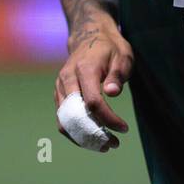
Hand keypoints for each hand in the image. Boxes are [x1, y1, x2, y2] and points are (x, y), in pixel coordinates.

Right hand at [54, 18, 132, 151]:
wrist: (89, 37)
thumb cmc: (110, 48)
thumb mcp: (122, 56)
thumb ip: (117, 75)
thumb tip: (112, 93)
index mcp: (84, 69)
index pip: (93, 102)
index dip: (108, 119)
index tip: (124, 129)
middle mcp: (67, 79)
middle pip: (75, 115)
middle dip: (94, 134)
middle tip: (113, 144)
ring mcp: (60, 87)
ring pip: (65, 120)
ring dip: (83, 137)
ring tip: (104, 146)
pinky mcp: (59, 94)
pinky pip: (63, 118)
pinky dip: (75, 132)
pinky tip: (92, 138)